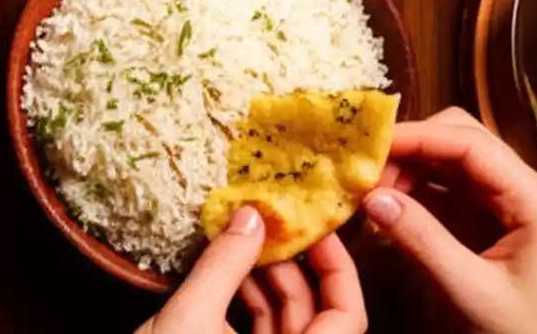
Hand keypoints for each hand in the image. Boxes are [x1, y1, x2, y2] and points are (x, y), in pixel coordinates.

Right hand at [136, 207, 367, 333]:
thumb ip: (224, 265)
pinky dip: (253, 305)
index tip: (316, 229)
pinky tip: (229, 277)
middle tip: (268, 227)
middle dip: (295, 267)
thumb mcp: (189, 317)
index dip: (338, 268)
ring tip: (242, 246)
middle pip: (319, 317)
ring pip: (291, 326)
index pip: (347, 317)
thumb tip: (250, 215)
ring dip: (270, 283)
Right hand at [361, 108, 536, 333]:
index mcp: (532, 198)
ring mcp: (505, 201)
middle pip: (460, 138)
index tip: (368, 148)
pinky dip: (415, 190)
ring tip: (371, 197)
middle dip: (411, 148)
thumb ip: (423, 242)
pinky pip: (447, 187)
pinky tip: (387, 209)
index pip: (470, 143)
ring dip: (409, 168)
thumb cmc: (528, 333)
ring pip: (450, 159)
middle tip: (366, 176)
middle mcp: (522, 187)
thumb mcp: (472, 293)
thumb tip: (372, 198)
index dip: (417, 136)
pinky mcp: (488, 218)